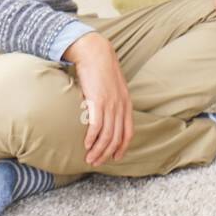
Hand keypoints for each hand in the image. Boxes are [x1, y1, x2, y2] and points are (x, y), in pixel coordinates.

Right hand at [64, 32, 132, 166]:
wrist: (95, 53)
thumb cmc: (101, 70)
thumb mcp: (113, 88)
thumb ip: (112, 101)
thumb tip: (105, 114)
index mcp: (126, 104)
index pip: (128, 131)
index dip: (122, 147)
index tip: (115, 157)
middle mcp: (121, 106)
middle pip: (116, 137)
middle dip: (107, 153)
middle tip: (96, 162)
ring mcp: (110, 104)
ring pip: (106, 135)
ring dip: (98, 150)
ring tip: (90, 158)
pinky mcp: (98, 101)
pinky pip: (96, 125)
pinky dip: (92, 138)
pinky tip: (86, 145)